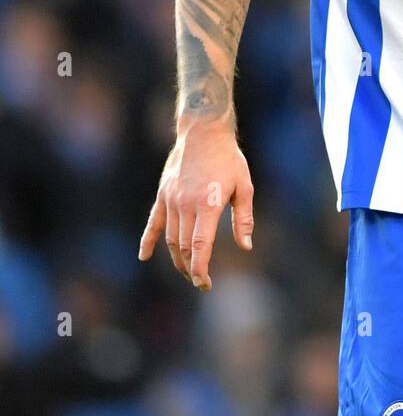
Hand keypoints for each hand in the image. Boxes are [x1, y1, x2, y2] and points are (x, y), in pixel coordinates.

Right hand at [139, 123, 253, 288]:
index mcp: (209, 204)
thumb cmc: (229, 160)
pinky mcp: (163, 195)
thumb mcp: (244, 186)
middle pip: (185, 246)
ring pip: (171, 238)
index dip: (201, 268)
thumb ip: (244, 218)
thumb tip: (245, 246)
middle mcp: (186, 204)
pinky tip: (144, 256)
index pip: (201, 245)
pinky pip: (153, 223)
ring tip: (188, 271)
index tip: (204, 283)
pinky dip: (148, 241)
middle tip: (201, 282)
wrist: (203, 132)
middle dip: (192, 268)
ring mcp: (171, 200)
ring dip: (177, 258)